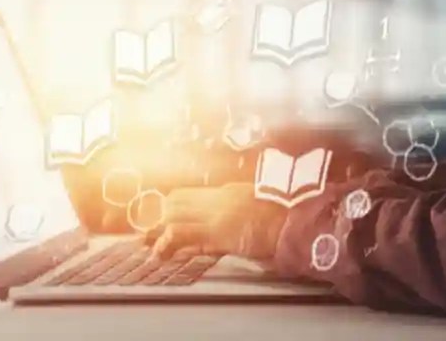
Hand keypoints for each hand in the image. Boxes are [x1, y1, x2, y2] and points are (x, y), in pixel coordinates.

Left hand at [144, 184, 287, 260]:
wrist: (297, 223)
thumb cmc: (285, 215)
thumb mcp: (257, 204)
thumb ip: (237, 204)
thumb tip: (227, 213)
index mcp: (226, 191)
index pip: (187, 194)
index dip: (169, 205)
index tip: (159, 214)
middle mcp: (218, 199)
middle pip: (176, 201)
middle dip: (159, 215)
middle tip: (148, 229)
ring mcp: (217, 215)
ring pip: (175, 215)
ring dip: (159, 229)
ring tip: (149, 244)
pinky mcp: (219, 233)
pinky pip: (185, 235)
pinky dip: (169, 243)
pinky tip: (161, 253)